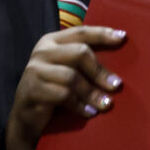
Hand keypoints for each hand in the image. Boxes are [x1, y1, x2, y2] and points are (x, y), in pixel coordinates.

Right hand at [5, 27, 124, 149]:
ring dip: (92, 93)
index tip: (123, 38)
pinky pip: (63, 95)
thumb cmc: (52, 92)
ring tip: (106, 104)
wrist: (26, 117)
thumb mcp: (67, 72)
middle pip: (79, 53)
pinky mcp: (32, 90)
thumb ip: (83, 63)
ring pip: (72, 77)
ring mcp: (35, 70)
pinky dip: (80, 105)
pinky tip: (89, 112)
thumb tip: (119, 60)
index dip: (102, 34)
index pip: (80, 32)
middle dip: (100, 70)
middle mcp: (42, 51)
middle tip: (116, 85)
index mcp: (51, 41)